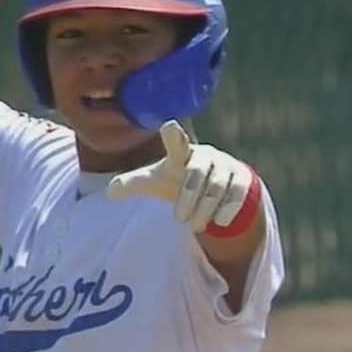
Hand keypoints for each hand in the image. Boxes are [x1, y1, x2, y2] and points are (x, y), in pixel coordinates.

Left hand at [107, 121, 261, 237]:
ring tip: (194, 225)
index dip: (173, 134)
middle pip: (195, 173)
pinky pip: (237, 193)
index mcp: (181, 152)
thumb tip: (109, 191)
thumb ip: (134, 184)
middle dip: (188, 199)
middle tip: (179, 220)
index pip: (176, 140)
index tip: (169, 126)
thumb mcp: (156, 181)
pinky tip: (218, 221)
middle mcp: (204, 155)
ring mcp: (226, 165)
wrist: (216, 184)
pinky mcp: (242, 178)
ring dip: (204, 210)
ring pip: (217, 187)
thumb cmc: (179, 179)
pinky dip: (227, 210)